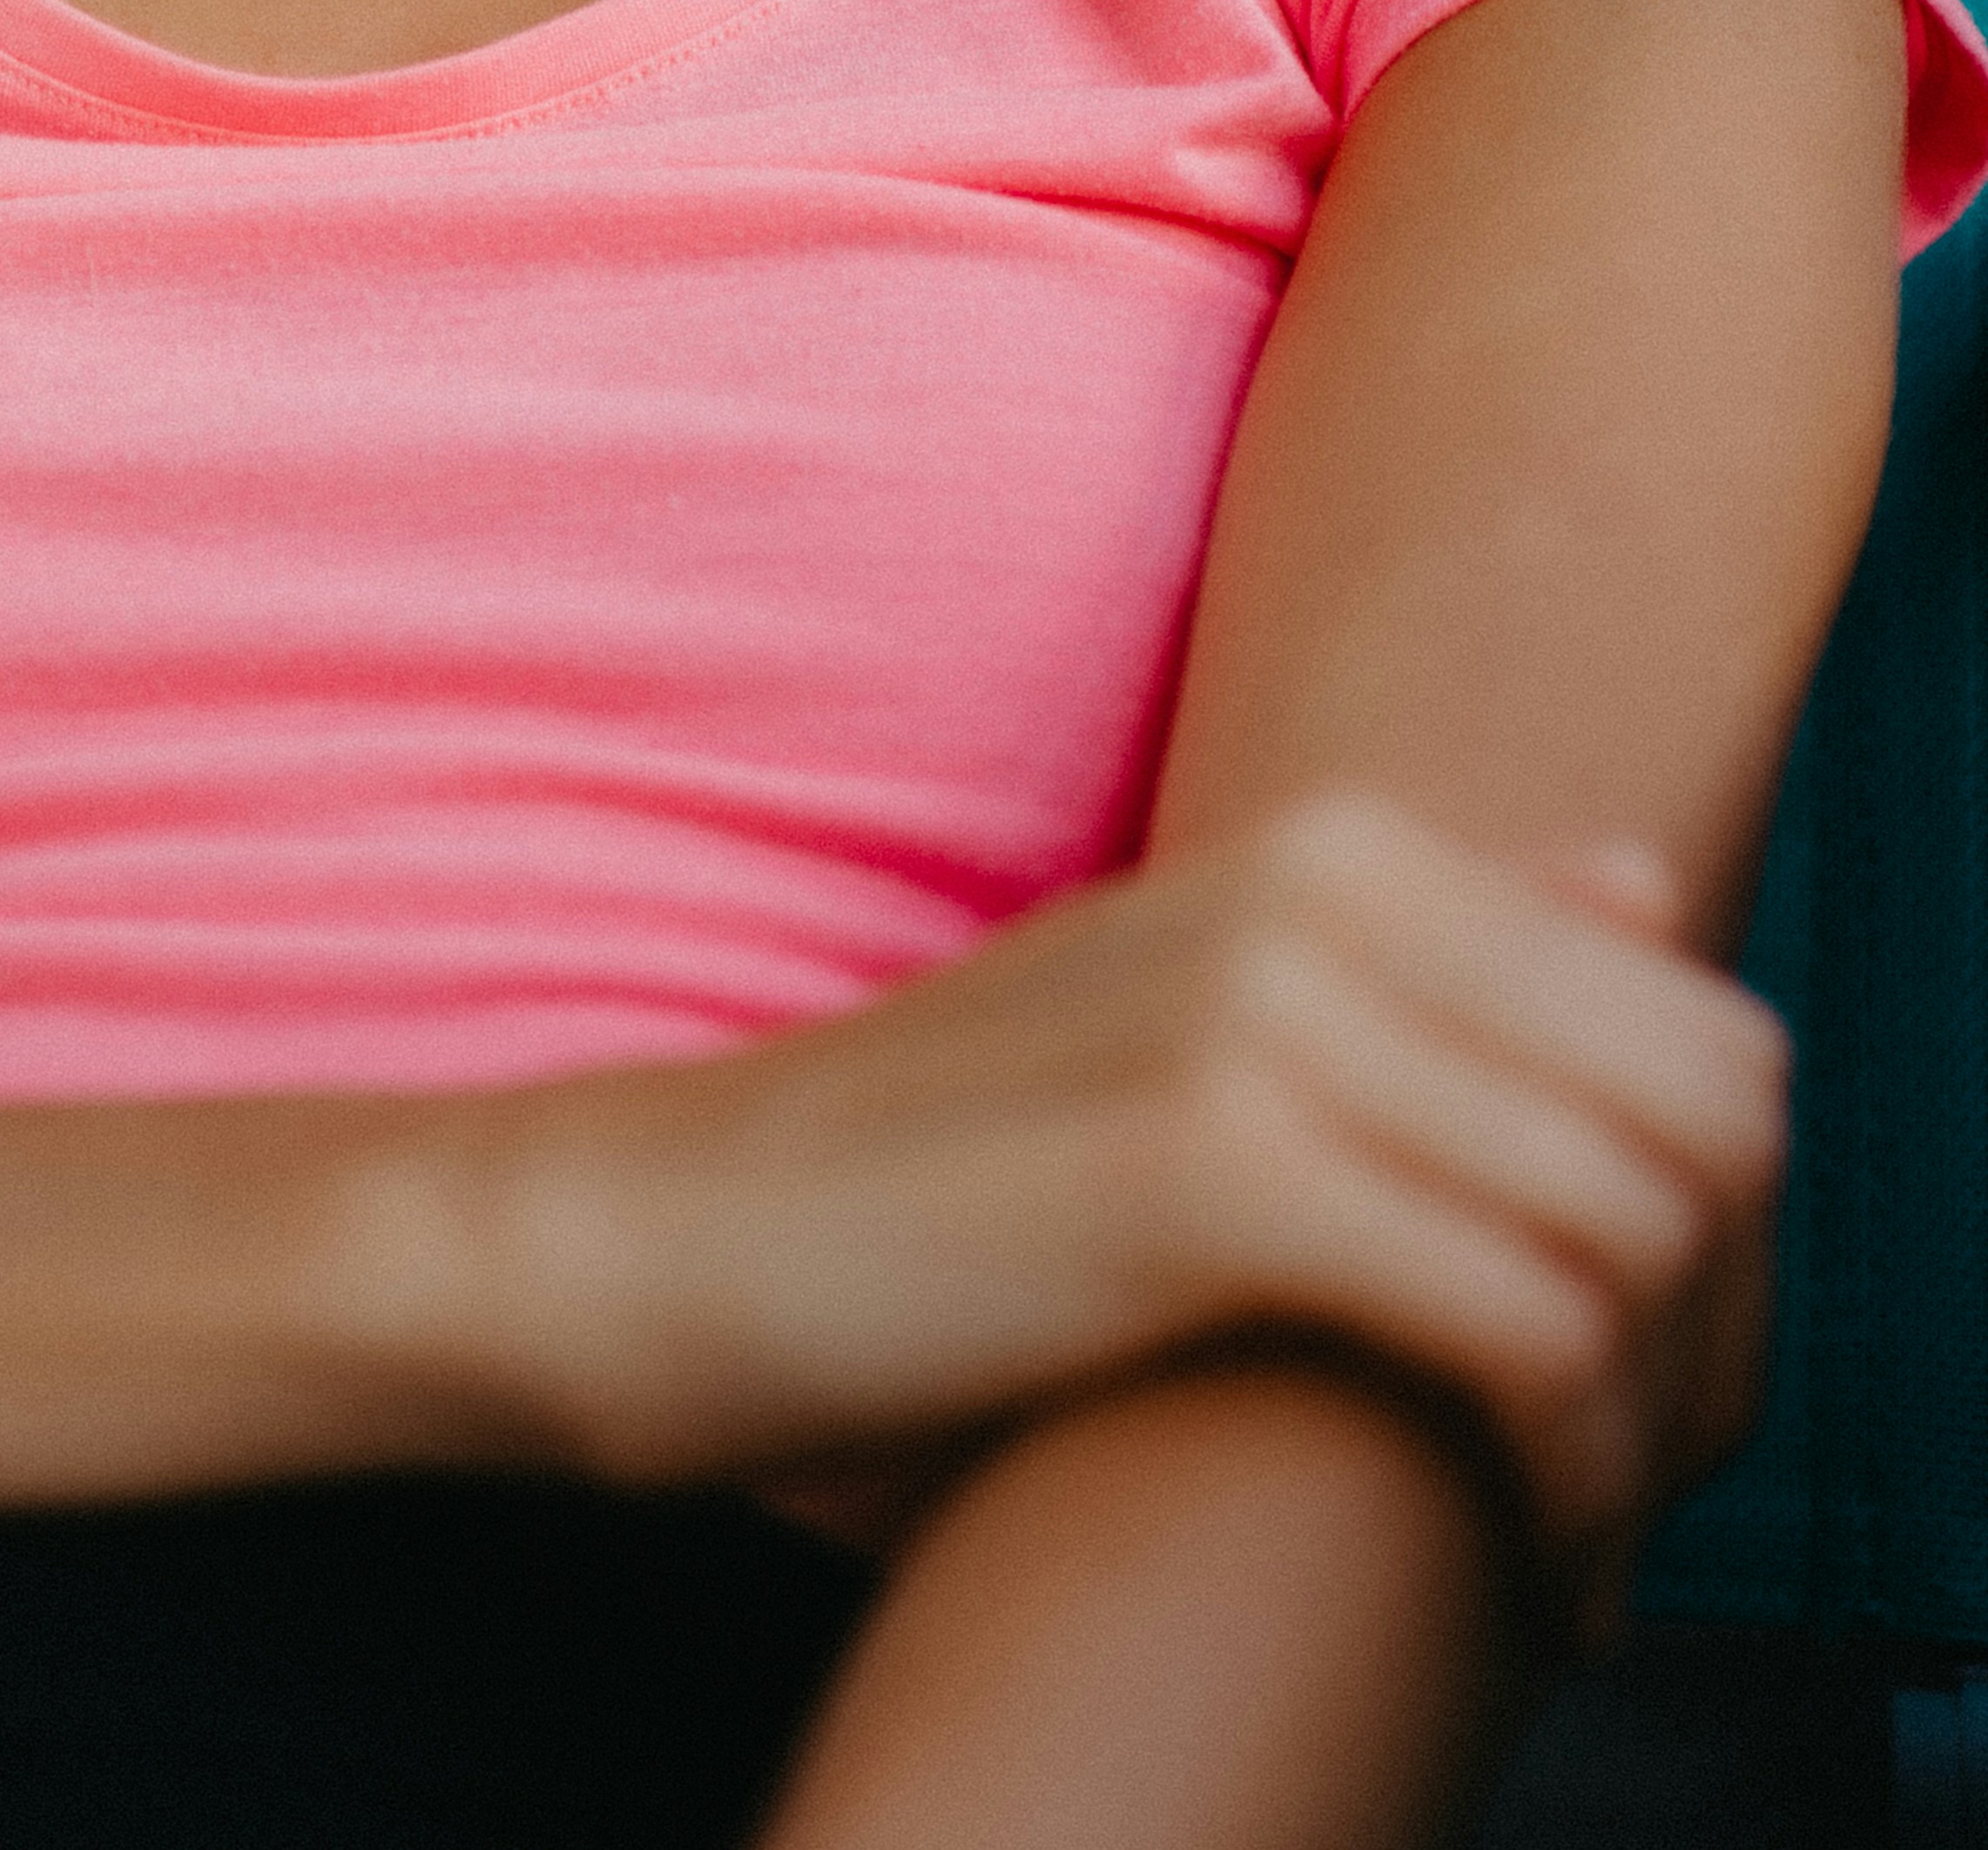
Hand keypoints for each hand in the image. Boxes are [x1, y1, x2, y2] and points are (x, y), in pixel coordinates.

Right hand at [501, 790, 1783, 1573]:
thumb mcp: (1187, 1008)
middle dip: (1718, 1323)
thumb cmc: (942, 1173)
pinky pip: (1530, 1329)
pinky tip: (1522, 1550)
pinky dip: (1569, 1474)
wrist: (672, 1234)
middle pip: (1713, 1112)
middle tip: (1628, 1471)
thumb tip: (1646, 878)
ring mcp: (1267, 1011)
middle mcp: (1324, 888)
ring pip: (1643, 1226)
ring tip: (1570, 1528)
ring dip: (1653, 1425)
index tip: (1647, 1376)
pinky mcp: (1210, 1168)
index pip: (1703, 1022)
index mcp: (1333, 843)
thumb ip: (1422, 944)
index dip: (1722, 1232)